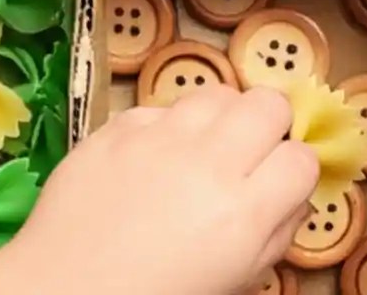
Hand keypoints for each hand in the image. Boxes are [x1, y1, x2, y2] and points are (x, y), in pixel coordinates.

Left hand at [0, 86, 319, 294]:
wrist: (64, 290)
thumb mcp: (235, 279)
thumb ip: (275, 234)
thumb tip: (293, 194)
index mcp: (242, 214)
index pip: (301, 159)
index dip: (295, 170)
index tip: (280, 182)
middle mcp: (207, 164)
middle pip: (268, 104)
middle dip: (269, 126)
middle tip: (250, 152)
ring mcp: (158, 138)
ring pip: (217, 91)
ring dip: (220, 116)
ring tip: (204, 146)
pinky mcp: (117, 126)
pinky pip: (162, 105)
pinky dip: (167, 126)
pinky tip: (154, 157)